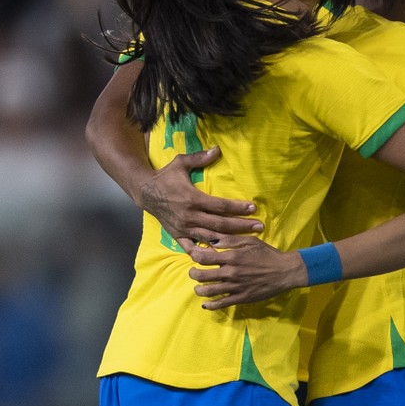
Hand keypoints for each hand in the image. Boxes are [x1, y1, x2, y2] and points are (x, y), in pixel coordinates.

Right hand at [138, 147, 261, 242]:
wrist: (144, 191)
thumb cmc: (165, 176)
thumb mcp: (181, 162)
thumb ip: (199, 157)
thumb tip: (217, 149)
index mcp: (192, 199)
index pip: (221, 206)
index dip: (238, 208)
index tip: (253, 208)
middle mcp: (189, 216)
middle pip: (220, 224)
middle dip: (241, 226)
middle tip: (260, 226)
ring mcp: (183, 228)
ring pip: (210, 237)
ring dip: (230, 239)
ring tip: (247, 240)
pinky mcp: (177, 235)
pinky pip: (192, 247)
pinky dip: (205, 252)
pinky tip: (219, 255)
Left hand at [186, 235, 305, 309]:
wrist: (284, 271)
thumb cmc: (267, 254)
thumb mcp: (250, 241)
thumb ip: (230, 240)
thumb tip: (212, 241)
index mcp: (232, 257)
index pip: (204, 258)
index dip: (194, 256)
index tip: (194, 256)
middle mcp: (231, 272)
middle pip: (201, 276)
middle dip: (193, 274)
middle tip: (193, 272)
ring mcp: (235, 287)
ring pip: (208, 291)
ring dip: (199, 290)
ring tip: (198, 287)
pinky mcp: (241, 298)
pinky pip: (221, 303)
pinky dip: (210, 305)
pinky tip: (206, 304)